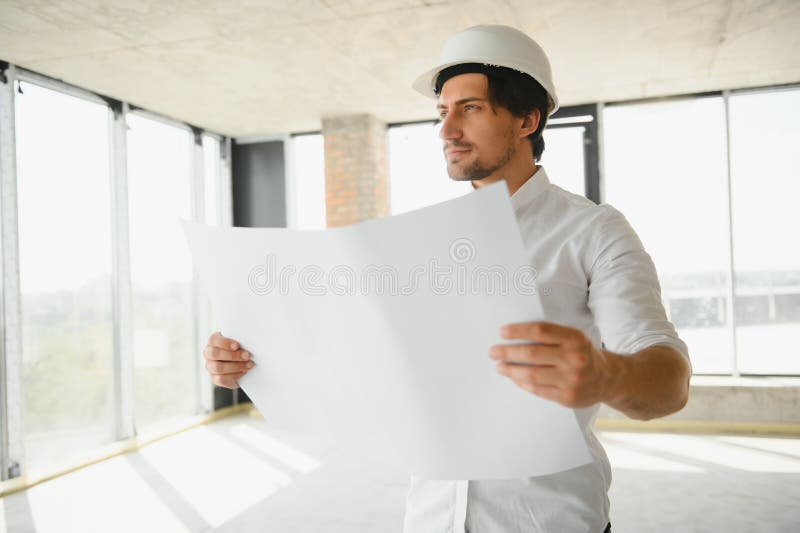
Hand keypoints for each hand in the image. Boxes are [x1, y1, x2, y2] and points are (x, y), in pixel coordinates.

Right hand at [203, 331, 253, 388]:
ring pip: (218, 368)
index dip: (225, 343)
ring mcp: (210, 367)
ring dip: (236, 366)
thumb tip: (250, 340)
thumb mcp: (240, 341)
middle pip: (214, 354)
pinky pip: (221, 379)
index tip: (237, 346)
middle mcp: (208, 353)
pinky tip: (243, 372)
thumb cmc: (240, 348)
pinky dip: (235, 375)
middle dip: (233, 355)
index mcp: (213, 341)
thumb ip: (241, 340)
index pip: (213, 340)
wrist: (240, 362)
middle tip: (247, 356)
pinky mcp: (215, 378)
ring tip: (249, 364)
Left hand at [489, 321, 616, 407]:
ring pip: (532, 374)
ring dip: (511, 370)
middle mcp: (575, 358)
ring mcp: (571, 380)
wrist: (608, 379)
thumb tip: (514, 336)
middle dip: (508, 352)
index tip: (501, 332)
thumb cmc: (582, 353)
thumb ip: (550, 336)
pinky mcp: (567, 397)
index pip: (540, 331)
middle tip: (492, 352)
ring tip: (499, 367)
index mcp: (575, 339)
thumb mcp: (573, 338)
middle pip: (533, 354)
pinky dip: (522, 383)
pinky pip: (538, 390)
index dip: (518, 331)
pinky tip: (514, 378)